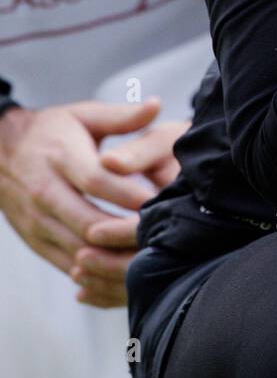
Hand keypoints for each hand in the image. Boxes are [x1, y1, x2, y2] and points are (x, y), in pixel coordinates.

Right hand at [0, 99, 185, 308]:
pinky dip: (95, 273)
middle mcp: (45, 191)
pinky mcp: (36, 241)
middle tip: (161, 236)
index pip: (96, 181)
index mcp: (61, 157)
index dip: (129, 194)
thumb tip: (157, 105)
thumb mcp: (84, 115)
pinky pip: (67, 265)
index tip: (160, 202)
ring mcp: (37, 221)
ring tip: (149, 256)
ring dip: (114, 258)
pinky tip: (123, 269)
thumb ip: (122, 116)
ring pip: (78, 249)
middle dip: (125, 233)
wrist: (1, 152)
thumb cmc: (53, 131)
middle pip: (88, 222)